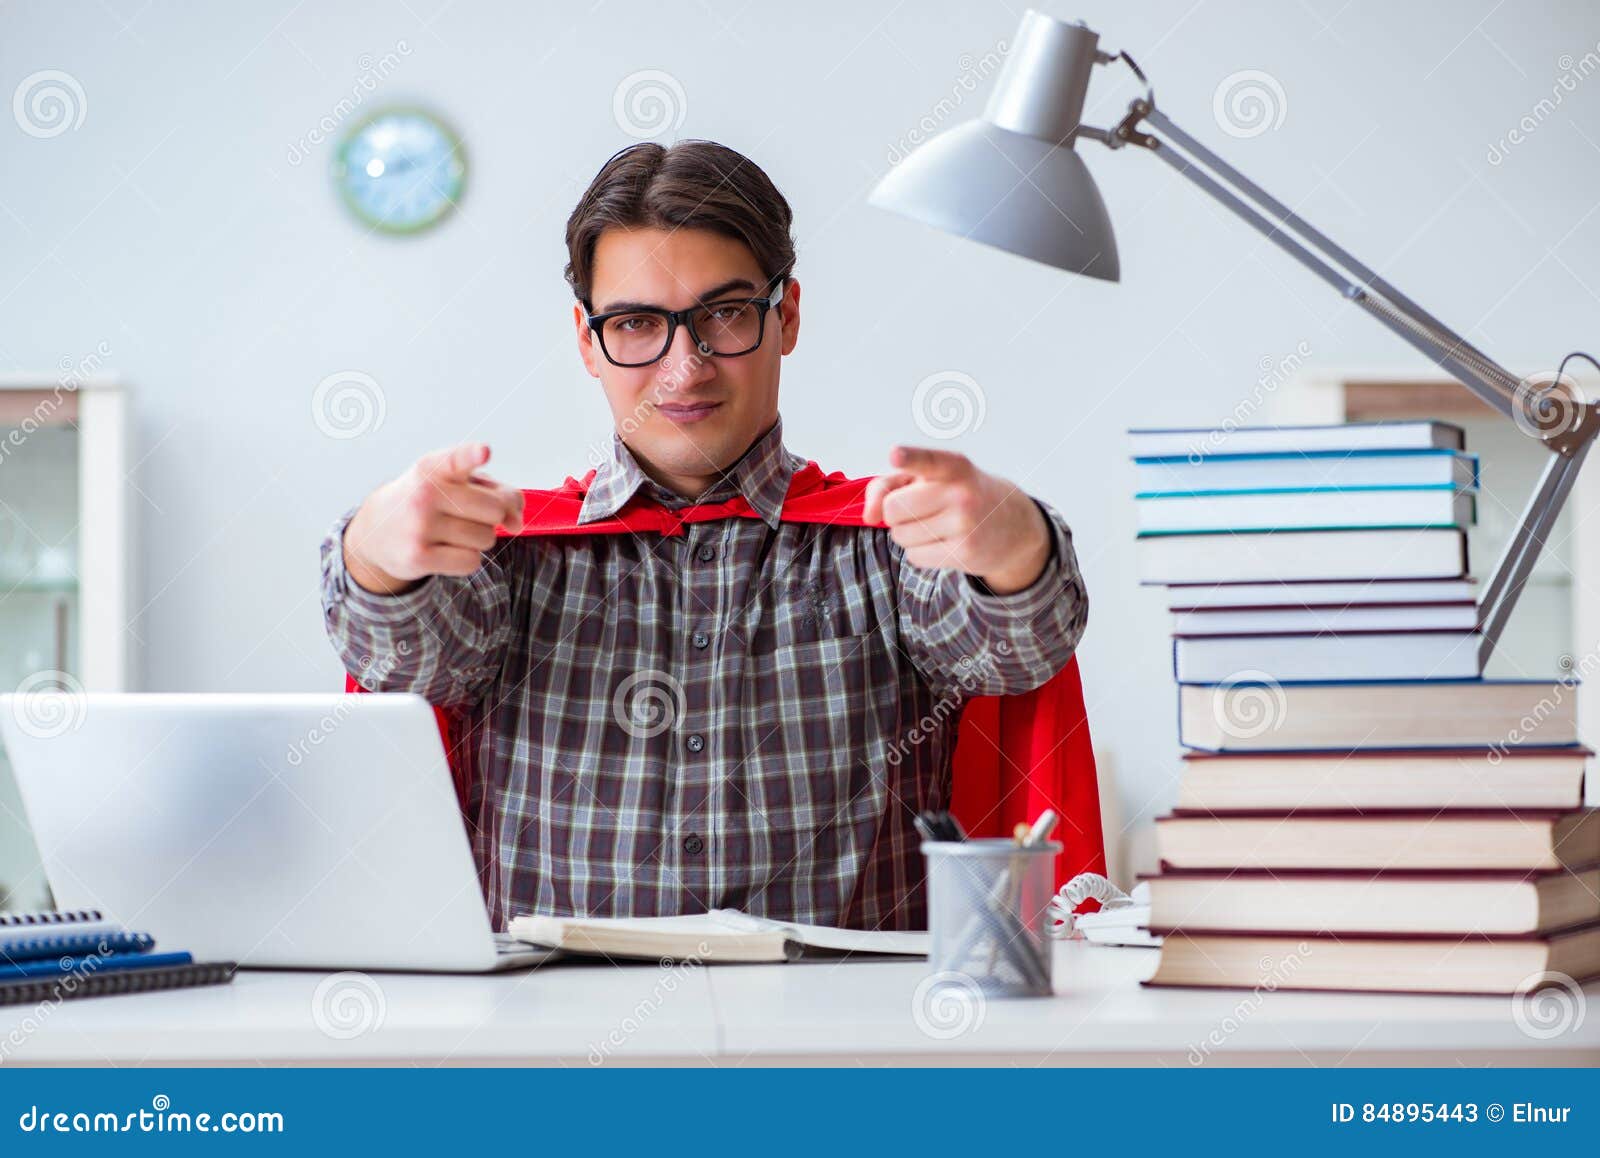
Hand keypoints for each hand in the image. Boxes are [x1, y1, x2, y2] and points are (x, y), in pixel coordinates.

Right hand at [342, 443, 525, 595]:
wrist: (378, 529)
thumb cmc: (429, 501)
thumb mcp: (456, 483)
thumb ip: (497, 493)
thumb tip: (517, 523)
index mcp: (433, 468)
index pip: (456, 459)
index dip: (471, 455)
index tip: (483, 452)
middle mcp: (424, 494)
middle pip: (495, 510)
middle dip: (491, 516)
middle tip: (466, 515)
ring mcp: (420, 526)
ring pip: (486, 538)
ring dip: (478, 539)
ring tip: (449, 532)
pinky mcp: (418, 556)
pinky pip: (472, 562)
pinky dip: (466, 560)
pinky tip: (443, 550)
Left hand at [861, 445, 1051, 595]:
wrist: (1013, 524)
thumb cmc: (957, 495)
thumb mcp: (928, 478)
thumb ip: (887, 485)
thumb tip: (869, 516)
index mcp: (954, 466)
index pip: (928, 461)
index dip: (910, 458)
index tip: (895, 454)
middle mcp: (961, 493)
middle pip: (894, 509)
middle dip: (896, 513)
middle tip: (920, 509)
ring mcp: (965, 525)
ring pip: (901, 536)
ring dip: (908, 534)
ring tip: (936, 525)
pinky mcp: (964, 553)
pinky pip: (914, 557)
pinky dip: (920, 552)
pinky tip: (943, 542)